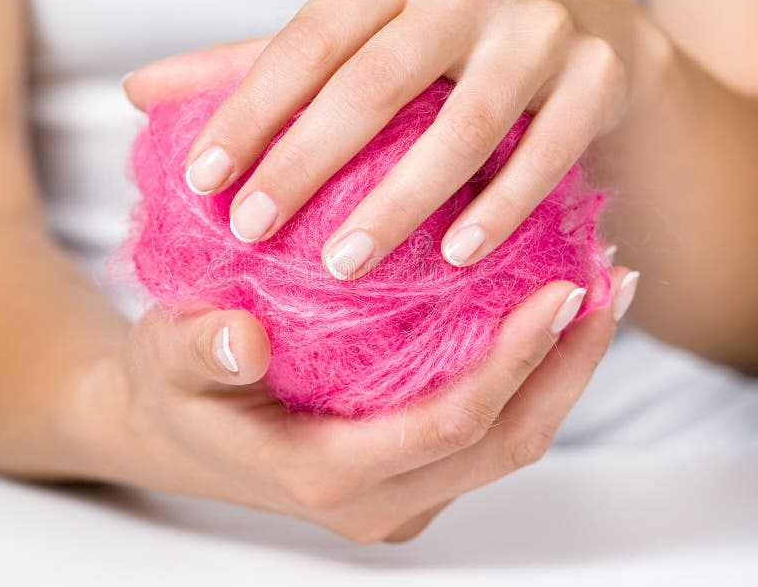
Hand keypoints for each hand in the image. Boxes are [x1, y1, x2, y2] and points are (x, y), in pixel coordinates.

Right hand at [67, 266, 636, 542]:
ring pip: (509, 441)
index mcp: (328, 474)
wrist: (170, 431)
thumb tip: (242, 339)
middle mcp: (380, 498)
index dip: (516, 360)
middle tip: (613, 282)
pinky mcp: (406, 471)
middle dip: (570, 366)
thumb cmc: (172, 394)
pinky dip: (526, 376)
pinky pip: (486, 430)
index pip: (452, 424)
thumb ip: (199, 352)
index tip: (564, 289)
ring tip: (597, 292)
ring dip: (561, 370)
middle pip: (508, 440)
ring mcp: (399, 491)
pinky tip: (538, 318)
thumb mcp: (167, 362)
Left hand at [126, 0, 667, 278]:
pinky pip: (544, 155)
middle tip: (254, 233)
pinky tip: (455, 256)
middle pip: (375, 84)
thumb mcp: (352, 35)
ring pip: (462, 126)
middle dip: (308, 164)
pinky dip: (499, 208)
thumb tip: (140, 93)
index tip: (204, 185)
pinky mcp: (598, 75)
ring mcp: (541, 25)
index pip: (306, 42)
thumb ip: (255, 66)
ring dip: (399, 204)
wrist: (576, 21)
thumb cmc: (439, 40)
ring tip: (343, 265)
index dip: (250, 113)